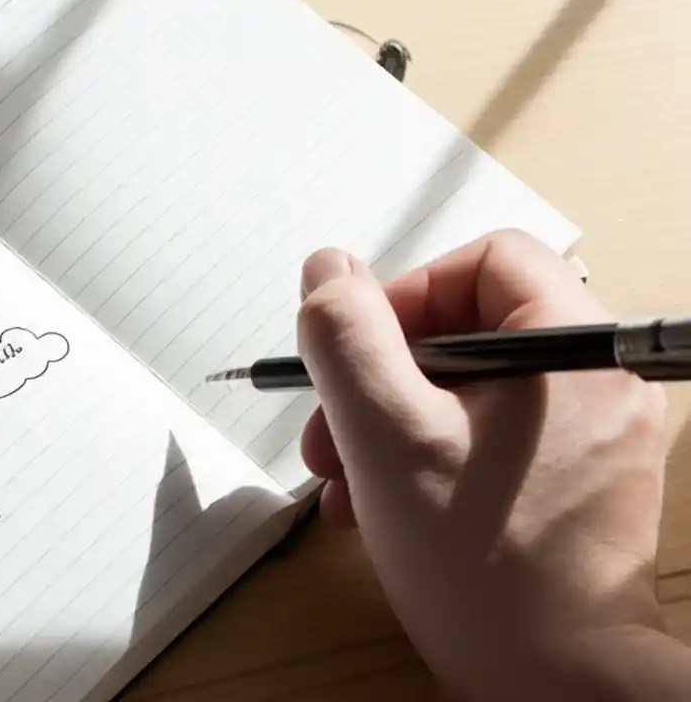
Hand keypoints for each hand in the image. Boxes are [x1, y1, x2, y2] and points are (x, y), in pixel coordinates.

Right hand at [296, 230, 686, 698]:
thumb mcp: (385, 435)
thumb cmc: (482, 567)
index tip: (354, 350)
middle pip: (465, 330)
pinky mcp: (567, 479)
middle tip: (328, 431)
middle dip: (377, 379)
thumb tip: (328, 269)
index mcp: (572, 352)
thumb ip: (347, 338)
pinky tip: (374, 505)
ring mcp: (586, 436)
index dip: (405, 294)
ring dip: (385, 426)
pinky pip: (483, 436)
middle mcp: (594, 383)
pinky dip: (423, 457)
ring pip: (464, 389)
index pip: (485, 263)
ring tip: (342, 482)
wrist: (549, 684)